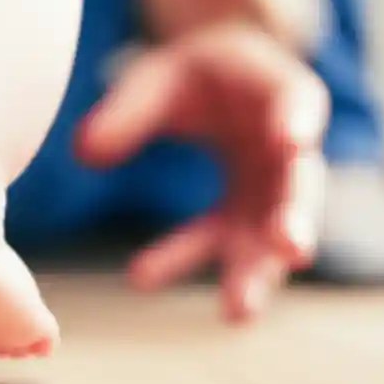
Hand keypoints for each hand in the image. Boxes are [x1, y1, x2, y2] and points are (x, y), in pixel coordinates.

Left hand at [77, 25, 329, 321]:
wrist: (220, 80)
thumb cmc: (193, 72)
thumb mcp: (158, 76)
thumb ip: (129, 110)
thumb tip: (85, 153)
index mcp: (281, 90)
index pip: (296, 103)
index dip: (296, 121)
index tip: (291, 141)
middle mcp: (288, 146)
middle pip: (298, 186)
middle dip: (294, 219)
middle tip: (290, 250)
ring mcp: (269, 186)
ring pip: (267, 233)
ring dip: (255, 270)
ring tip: (237, 311)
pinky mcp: (244, 212)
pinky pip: (216, 239)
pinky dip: (185, 256)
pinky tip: (140, 276)